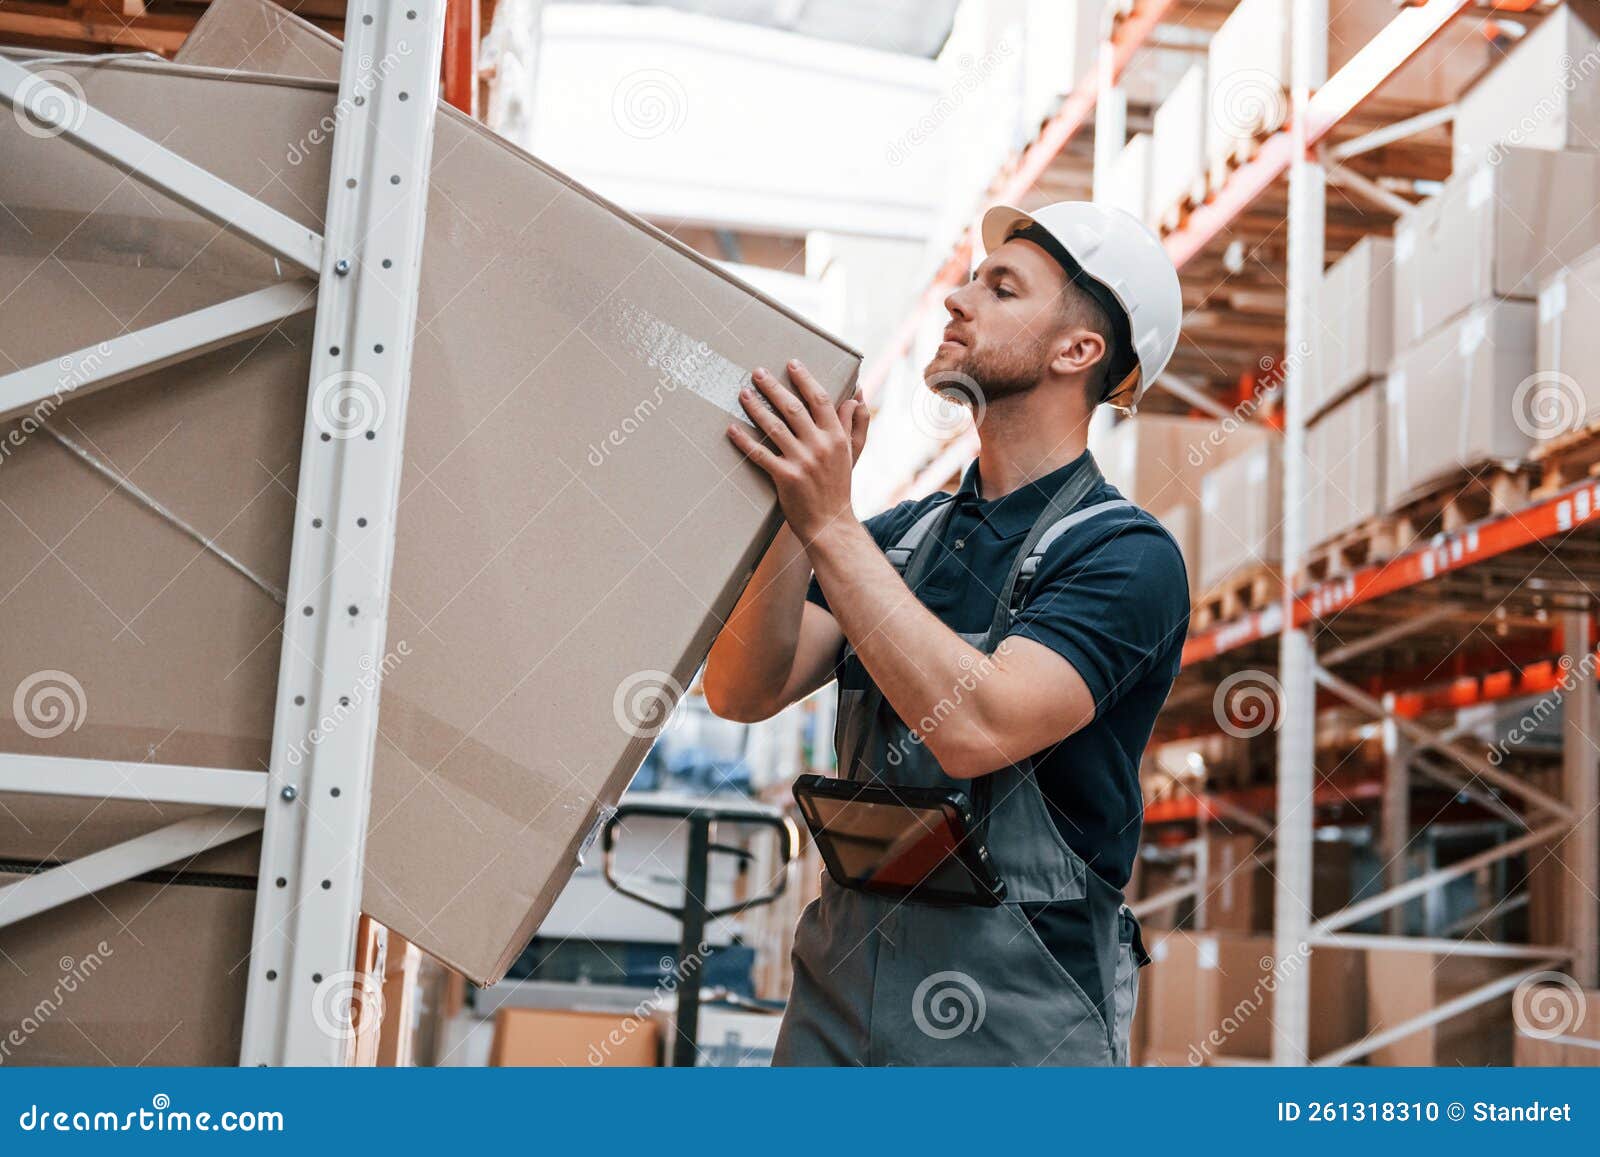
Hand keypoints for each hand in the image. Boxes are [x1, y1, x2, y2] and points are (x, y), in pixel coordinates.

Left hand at [728, 360, 861, 543]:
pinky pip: (760, 454)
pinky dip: (744, 441)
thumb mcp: (853, 452)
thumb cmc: (840, 485)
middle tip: (757, 372)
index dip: (804, 379)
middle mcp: (820, 445)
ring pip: (774, 427)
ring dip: (756, 408)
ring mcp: (802, 461)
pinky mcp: (785, 477)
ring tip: (743, 393)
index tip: (791, 364)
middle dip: (773, 387)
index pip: (820, 399)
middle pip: (793, 408)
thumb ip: (856, 423)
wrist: (830, 524)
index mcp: (836, 436)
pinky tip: (731, 429)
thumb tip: (858, 395)